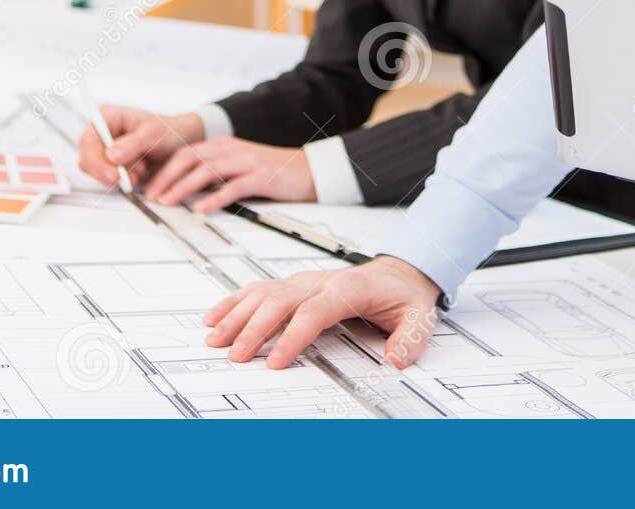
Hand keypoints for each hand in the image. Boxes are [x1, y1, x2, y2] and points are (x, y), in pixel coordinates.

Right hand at [76, 104, 204, 188]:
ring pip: (98, 173)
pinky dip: (125, 181)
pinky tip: (140, 173)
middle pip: (88, 160)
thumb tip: (110, 155)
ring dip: (121, 177)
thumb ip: (133, 144)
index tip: (113, 175)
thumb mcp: (154, 133)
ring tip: (143, 168)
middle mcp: (100, 134)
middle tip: (133, 178)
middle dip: (111, 173)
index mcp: (106, 117)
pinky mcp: (110, 166)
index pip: (88, 141)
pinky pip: (108, 180)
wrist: (180, 143)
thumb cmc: (168, 131)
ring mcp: (104, 151)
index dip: (96, 160)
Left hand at [144, 136, 316, 209]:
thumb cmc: (272, 172)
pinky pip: (233, 187)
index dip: (164, 169)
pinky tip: (203, 208)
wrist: (308, 169)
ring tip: (169, 201)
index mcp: (224, 146)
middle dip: (167, 177)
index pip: (186, 153)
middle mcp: (233, 150)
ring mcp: (247, 161)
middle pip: (190, 158)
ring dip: (184, 187)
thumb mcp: (239, 167)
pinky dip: (215, 198)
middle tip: (152, 196)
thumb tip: (185, 190)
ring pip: (207, 170)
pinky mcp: (262, 176)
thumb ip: (215, 174)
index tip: (149, 187)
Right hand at [203, 256, 442, 368]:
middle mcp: (320, 281)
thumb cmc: (402, 295)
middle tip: (238, 356)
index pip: (315, 311)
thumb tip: (396, 359)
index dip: (294, 336)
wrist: (399, 272)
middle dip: (256, 328)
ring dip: (238, 315)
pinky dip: (234, 302)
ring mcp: (304, 281)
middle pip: (281, 300)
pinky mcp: (293, 285)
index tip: (277, 361)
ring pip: (264, 292)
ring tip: (216, 339)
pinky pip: (258, 289)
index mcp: (349, 288)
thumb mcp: (419, 316)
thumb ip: (410, 339)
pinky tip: (215, 317)